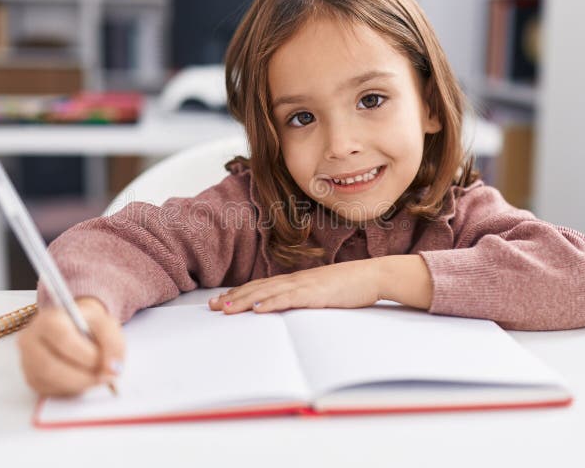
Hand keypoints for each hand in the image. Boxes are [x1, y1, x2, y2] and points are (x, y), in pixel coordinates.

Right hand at [18, 297, 125, 396]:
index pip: (63, 339)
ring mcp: (28, 361)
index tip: (106, 362)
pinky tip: (83, 380)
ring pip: (49, 382)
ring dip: (79, 385)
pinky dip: (71, 390)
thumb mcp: (106, 324)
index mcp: (48, 320)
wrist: (75, 327)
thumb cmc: (88, 325)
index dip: (87, 355)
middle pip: (50, 366)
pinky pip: (50, 391)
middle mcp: (30, 340)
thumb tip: (113, 368)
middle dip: (83, 377)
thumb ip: (113, 343)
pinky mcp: (32, 379)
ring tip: (97, 378)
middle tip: (104, 377)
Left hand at [208, 259, 379, 313]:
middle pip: (257, 288)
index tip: (221, 301)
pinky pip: (289, 298)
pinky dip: (271, 303)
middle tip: (211, 306)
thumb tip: (290, 307)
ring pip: (267, 293)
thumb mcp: (322, 292)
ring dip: (244, 300)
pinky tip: (257, 308)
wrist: (374, 275)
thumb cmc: (351, 285)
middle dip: (233, 297)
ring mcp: (305, 285)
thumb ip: (305, 298)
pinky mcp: (316, 293)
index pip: (261, 286)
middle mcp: (295, 280)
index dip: (239, 293)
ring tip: (225, 308)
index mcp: (296, 280)